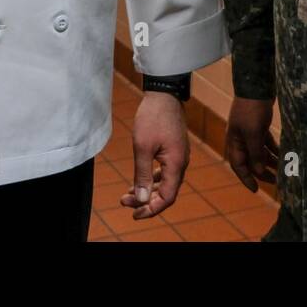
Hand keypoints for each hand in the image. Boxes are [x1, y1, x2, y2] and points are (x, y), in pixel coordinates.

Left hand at [120, 91, 189, 218]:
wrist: (164, 93)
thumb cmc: (152, 117)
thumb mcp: (142, 147)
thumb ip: (143, 174)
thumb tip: (142, 199)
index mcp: (176, 164)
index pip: (167, 197)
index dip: (152, 209)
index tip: (134, 213)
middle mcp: (181, 163)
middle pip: (166, 192)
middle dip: (146, 201)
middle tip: (125, 203)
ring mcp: (179, 156)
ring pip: (165, 182)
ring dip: (148, 190)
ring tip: (128, 194)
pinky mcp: (174, 149)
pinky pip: (165, 171)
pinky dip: (152, 179)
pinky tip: (140, 179)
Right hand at [225, 96, 277, 191]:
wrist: (256, 86)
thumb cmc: (251, 109)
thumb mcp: (253, 133)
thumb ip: (255, 153)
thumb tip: (258, 171)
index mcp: (235, 142)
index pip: (238, 165)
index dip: (246, 178)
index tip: (256, 190)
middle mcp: (240, 139)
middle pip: (250, 161)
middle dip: (261, 172)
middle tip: (275, 182)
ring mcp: (250, 132)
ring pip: (259, 152)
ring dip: (270, 161)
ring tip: (282, 170)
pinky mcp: (259, 126)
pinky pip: (266, 143)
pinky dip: (273, 150)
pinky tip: (283, 154)